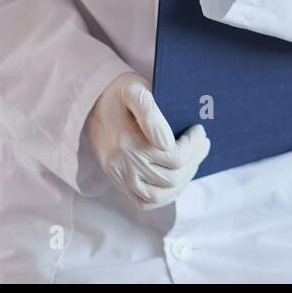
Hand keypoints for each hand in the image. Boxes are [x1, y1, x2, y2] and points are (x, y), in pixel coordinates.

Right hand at [86, 73, 209, 209]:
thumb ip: (151, 114)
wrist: (88, 103)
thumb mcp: (134, 91)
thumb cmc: (117, 94)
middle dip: (195, 160)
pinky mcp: (118, 182)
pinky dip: (165, 196)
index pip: (176, 159)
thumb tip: (167, 143)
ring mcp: (119, 177)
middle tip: (203, 144)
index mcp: (128, 144)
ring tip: (193, 162)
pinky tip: (176, 179)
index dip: (194, 146)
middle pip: (172, 178)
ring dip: (183, 181)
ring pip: (159, 196)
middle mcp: (123, 166)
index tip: (200, 130)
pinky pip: (144, 201)